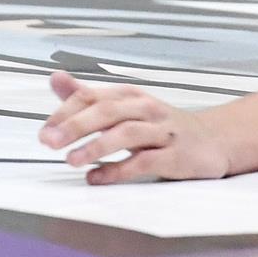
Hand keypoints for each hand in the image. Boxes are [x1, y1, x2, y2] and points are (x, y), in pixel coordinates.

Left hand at [39, 70, 228, 183]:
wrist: (212, 140)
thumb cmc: (160, 125)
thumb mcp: (125, 107)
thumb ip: (88, 96)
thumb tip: (56, 79)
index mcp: (130, 96)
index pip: (93, 96)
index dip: (66, 111)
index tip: (45, 130)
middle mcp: (146, 109)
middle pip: (108, 110)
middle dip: (76, 125)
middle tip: (49, 141)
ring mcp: (162, 132)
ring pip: (127, 133)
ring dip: (96, 146)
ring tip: (71, 160)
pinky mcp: (175, 156)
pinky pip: (144, 162)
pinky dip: (118, 170)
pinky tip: (97, 178)